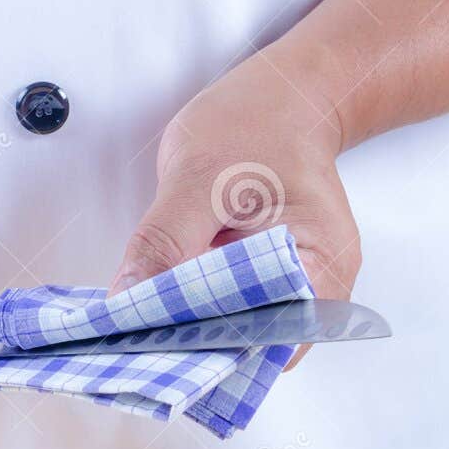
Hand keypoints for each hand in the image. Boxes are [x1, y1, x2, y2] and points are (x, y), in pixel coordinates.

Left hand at [112, 47, 361, 363]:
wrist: (283, 97)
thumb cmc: (259, 124)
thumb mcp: (198, 176)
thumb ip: (163, 241)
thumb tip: (126, 299)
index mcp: (321, 267)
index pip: (264, 340)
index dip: (207, 350)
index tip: (153, 351)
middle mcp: (317, 291)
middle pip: (249, 345)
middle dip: (191, 347)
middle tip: (130, 346)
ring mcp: (292, 289)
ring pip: (235, 332)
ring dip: (189, 331)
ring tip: (136, 330)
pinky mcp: (264, 282)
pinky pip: (228, 310)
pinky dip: (193, 310)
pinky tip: (156, 306)